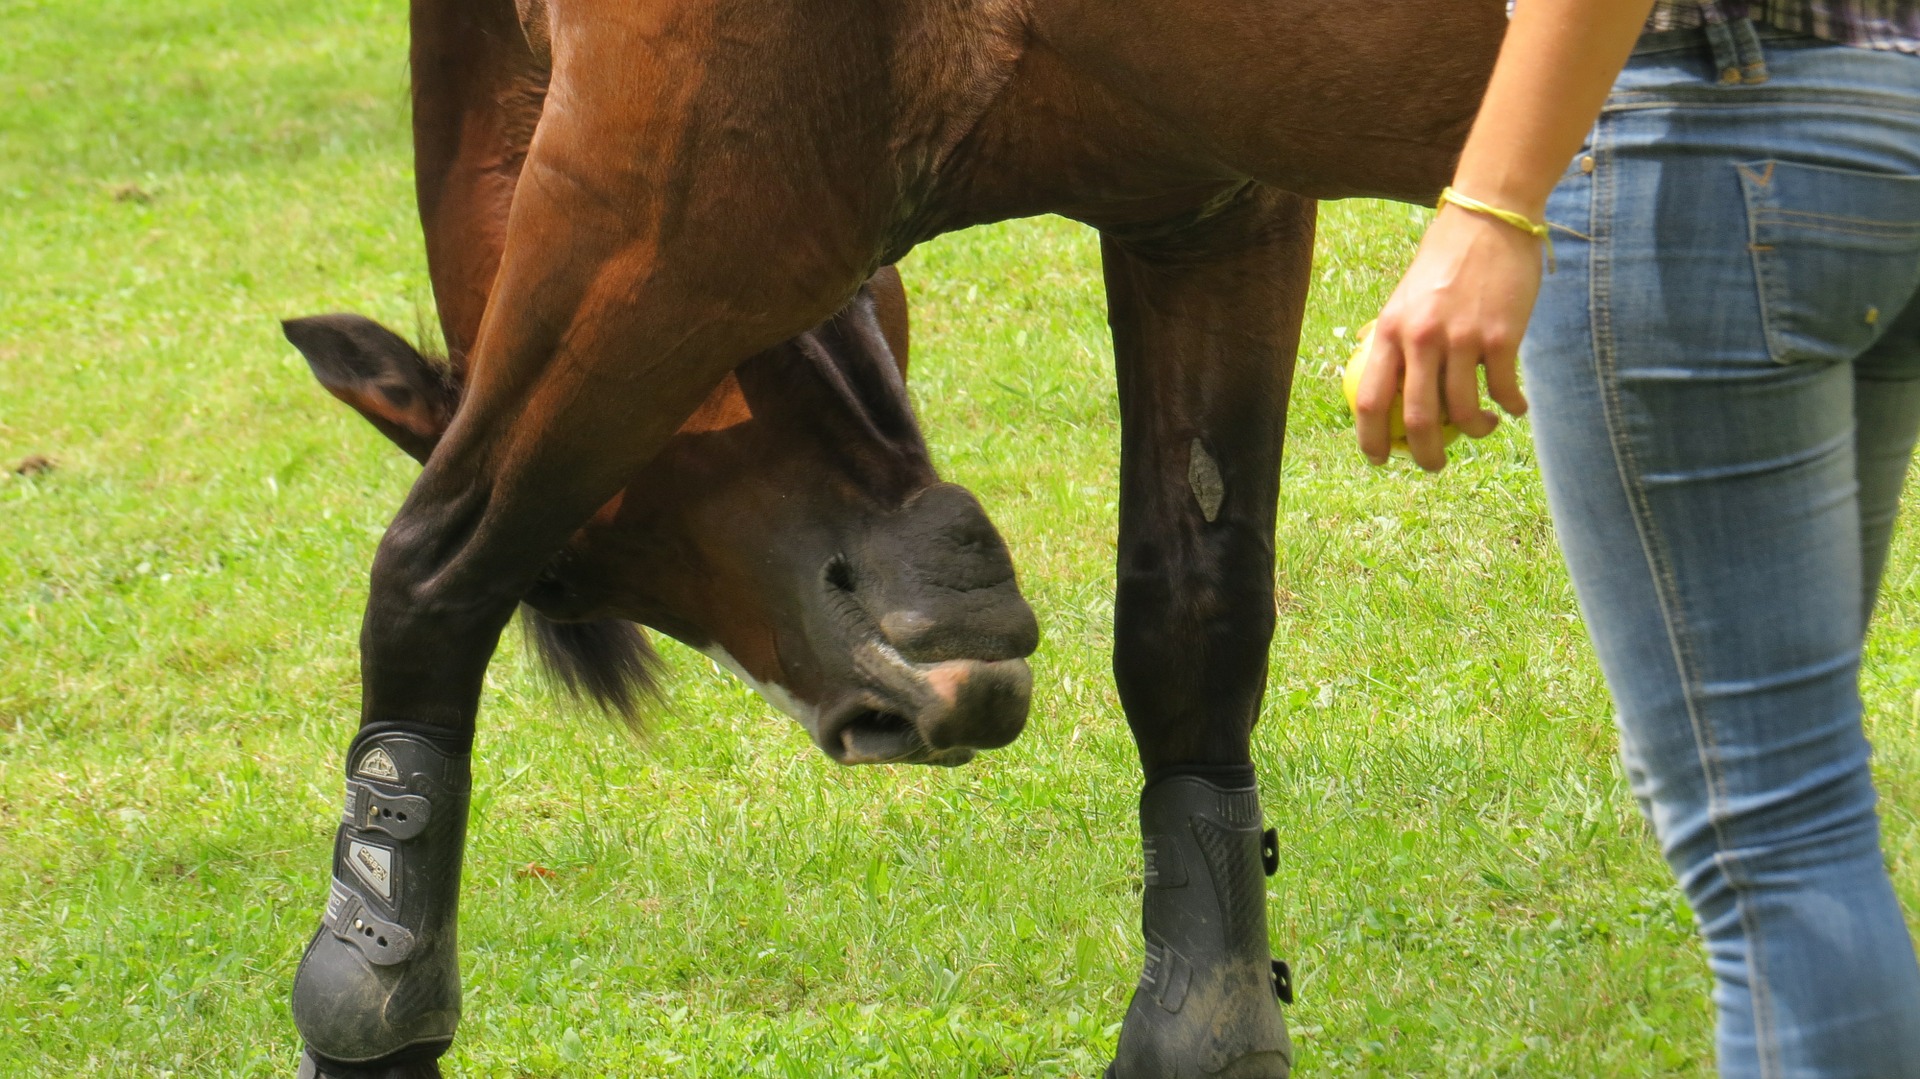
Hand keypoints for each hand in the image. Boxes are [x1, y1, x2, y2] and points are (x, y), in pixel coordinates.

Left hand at [1354, 204, 1540, 471]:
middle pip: (1419, 419)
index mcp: (1390, 330)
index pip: (1371, 399)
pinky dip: (1510, 408)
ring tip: (1483, 427)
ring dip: (1476, 431)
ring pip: (1465, 412)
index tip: (1380, 459)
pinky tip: (1513, 409)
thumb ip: (1391, 331)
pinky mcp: (1503, 336)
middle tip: (1434, 464)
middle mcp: (1422, 338)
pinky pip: (1504, 390)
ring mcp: (1463, 338)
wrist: (1490, 219)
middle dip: (1426, 455)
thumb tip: (1367, 360)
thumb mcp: (1405, 294)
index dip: (1371, 439)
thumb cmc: (1445, 259)